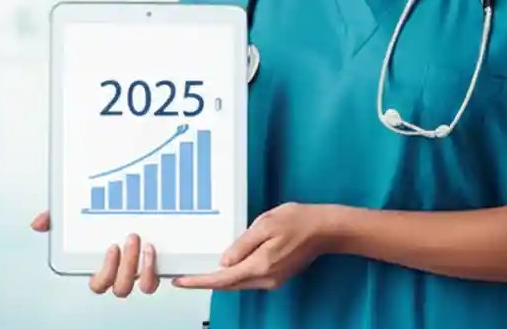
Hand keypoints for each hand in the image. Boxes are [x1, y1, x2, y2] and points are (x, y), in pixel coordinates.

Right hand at [30, 211, 161, 296]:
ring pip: (144, 287)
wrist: (137, 193)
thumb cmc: (102, 208)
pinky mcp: (160, 262)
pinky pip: (160, 278)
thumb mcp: (76, 209)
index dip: (105, 272)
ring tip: (147, 244)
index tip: (111, 246)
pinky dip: (159, 269)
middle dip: (127, 266)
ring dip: (146, 270)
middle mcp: (122, 271)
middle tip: (131, 237)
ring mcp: (142, 268)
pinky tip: (156, 250)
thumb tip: (37, 224)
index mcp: (102, 263)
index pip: (98, 285)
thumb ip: (55, 217)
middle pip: (121, 288)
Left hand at [172, 203, 338, 290]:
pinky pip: (248, 279)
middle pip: (228, 284)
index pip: (222, 278)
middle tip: (183, 278)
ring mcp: (273, 279)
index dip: (199, 280)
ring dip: (218, 279)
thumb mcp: (264, 225)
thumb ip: (241, 245)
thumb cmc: (297, 221)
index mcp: (260, 265)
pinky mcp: (277, 275)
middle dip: (205, 282)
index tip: (181, 281)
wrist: (324, 229)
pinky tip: (225, 268)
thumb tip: (223, 262)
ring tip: (199, 273)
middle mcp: (266, 278)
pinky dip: (233, 276)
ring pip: (238, 283)